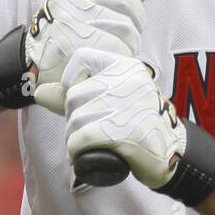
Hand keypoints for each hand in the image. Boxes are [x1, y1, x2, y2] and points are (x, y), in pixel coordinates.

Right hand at [28, 0, 158, 112]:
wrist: (34, 64)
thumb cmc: (68, 32)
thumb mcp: (90, 2)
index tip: (128, 9)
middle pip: (129, 3)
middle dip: (134, 25)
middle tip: (123, 37)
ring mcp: (72, 20)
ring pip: (127, 29)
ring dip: (128, 45)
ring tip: (114, 51)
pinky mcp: (77, 48)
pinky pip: (119, 50)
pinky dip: (120, 59)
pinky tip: (109, 62)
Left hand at [63, 49, 185, 188]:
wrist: (175, 155)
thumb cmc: (139, 126)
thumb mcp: (113, 102)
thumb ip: (74, 94)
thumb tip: (39, 92)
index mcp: (127, 67)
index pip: (82, 57)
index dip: (71, 80)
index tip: (81, 101)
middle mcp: (128, 81)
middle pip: (73, 97)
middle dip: (73, 120)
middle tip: (91, 133)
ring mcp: (127, 106)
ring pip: (74, 121)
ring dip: (74, 139)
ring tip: (91, 146)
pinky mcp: (124, 132)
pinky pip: (80, 139)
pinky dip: (75, 152)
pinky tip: (83, 157)